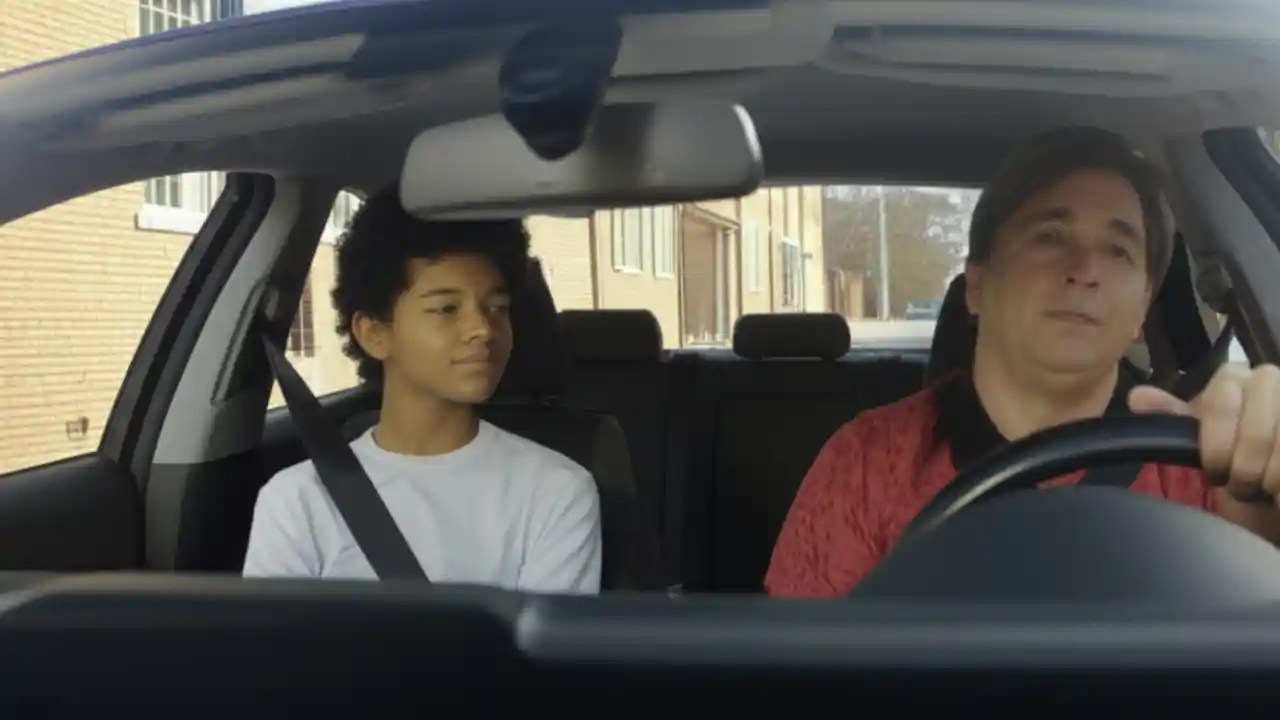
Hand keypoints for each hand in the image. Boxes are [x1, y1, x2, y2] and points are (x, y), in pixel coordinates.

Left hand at [1129, 364, 1279, 505]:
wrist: (1273, 480)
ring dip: (1270, 482)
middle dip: (1245, 472)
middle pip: (1254, 434)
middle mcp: (1271, 377)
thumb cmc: (1239, 456)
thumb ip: (1175, 419)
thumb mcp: (1204, 439)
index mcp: (1236, 377)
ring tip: (1266, 491)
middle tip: (1241, 488)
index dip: (1215, 447)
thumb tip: (1138, 397)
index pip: (1219, 404)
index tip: (1214, 471)